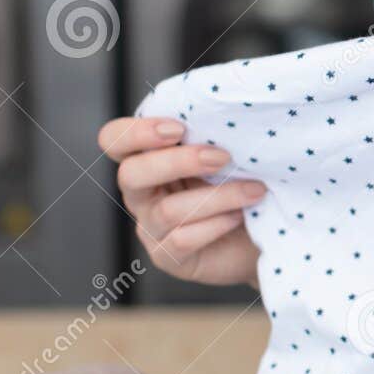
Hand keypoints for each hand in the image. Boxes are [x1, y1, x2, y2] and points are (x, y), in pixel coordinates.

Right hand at [97, 117, 264, 288]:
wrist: (259, 236)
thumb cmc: (238, 188)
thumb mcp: (224, 157)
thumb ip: (210, 137)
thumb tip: (225, 116)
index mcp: (147, 159)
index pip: (114, 139)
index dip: (136, 132)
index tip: (179, 128)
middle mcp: (141, 194)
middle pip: (131, 174)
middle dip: (179, 161)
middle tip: (222, 157)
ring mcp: (151, 228)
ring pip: (168, 210)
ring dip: (217, 196)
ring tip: (253, 190)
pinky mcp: (168, 257)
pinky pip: (182, 240)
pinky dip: (215, 225)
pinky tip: (239, 217)